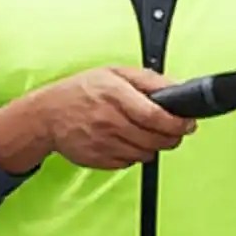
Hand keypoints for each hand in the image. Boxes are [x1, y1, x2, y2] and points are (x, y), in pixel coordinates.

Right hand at [38, 66, 195, 169]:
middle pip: (156, 138)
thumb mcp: (114, 72)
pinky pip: (130, 163)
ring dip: (154, 145)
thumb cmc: (80, 91)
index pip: (156, 116)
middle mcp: (109, 120)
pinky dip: (135, 153)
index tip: (188, 123)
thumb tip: (175, 87)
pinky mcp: (101, 160)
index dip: (178, 122)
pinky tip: (126, 140)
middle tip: (173, 129)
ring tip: (145, 132)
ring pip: (147, 153)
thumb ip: (148, 79)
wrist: (46, 115)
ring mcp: (104, 143)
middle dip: (172, 136)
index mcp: (115, 95)